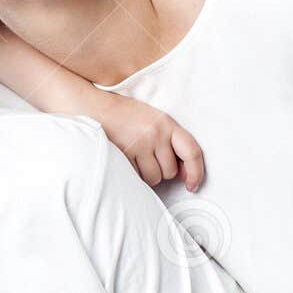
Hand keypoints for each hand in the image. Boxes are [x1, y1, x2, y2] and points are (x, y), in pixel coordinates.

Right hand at [88, 93, 203, 190]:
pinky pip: (136, 178)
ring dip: (146, 175)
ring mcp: (138, 145)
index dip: (196, 173)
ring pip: (153, 178)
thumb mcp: (154, 120)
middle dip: (161, 171)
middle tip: (148, 158)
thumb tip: (184, 175)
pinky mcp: (122, 154)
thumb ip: (170, 142)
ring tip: (135, 158)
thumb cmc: (127, 116)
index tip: (192, 185)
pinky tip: (126, 162)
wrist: (97, 108)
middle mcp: (155, 134)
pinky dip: (133, 175)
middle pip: (170, 171)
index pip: (192, 152)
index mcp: (167, 123)